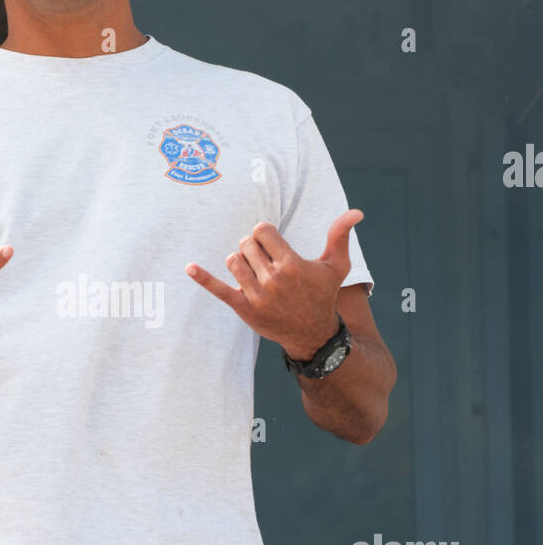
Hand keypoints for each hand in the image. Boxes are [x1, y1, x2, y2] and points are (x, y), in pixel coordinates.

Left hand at [185, 209, 362, 358]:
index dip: (265, 233)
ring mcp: (256, 295)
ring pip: (233, 260)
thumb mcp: (336, 266)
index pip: (262, 230)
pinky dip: (203, 278)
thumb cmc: (322, 294)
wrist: (312, 333)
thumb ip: (340, 236)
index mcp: (292, 264)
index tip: (272, 243)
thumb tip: (357, 212)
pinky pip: (219, 289)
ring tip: (254, 271)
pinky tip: (188, 267)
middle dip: (253, 247)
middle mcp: (273, 280)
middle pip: (246, 243)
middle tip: (266, 261)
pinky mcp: (243, 309)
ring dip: (240, 261)